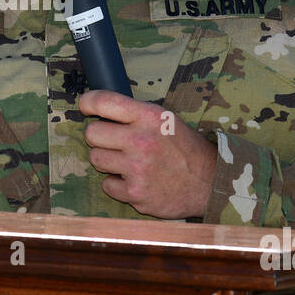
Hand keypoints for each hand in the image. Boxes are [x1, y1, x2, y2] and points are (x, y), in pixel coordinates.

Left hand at [79, 90, 215, 219]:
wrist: (209, 182)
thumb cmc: (184, 148)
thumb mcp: (165, 119)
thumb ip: (135, 113)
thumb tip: (98, 107)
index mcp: (149, 117)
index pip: (104, 102)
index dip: (87, 102)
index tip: (85, 106)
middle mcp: (141, 140)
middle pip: (92, 133)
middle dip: (99, 137)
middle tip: (114, 142)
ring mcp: (137, 168)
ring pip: (96, 159)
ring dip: (107, 161)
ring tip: (128, 162)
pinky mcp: (135, 193)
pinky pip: (107, 185)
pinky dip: (118, 184)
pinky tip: (135, 180)